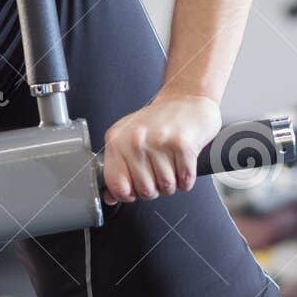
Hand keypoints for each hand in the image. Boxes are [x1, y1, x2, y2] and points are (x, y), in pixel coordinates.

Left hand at [100, 94, 221, 204]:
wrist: (187, 99)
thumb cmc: (158, 122)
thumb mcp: (128, 139)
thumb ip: (117, 167)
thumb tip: (110, 197)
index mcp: (117, 139)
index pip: (116, 183)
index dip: (127, 194)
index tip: (133, 190)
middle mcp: (135, 139)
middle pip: (145, 190)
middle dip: (155, 189)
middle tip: (158, 173)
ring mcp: (159, 141)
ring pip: (167, 187)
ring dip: (173, 183)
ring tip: (172, 165)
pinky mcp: (183, 144)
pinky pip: (185, 180)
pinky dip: (187, 178)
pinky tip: (183, 163)